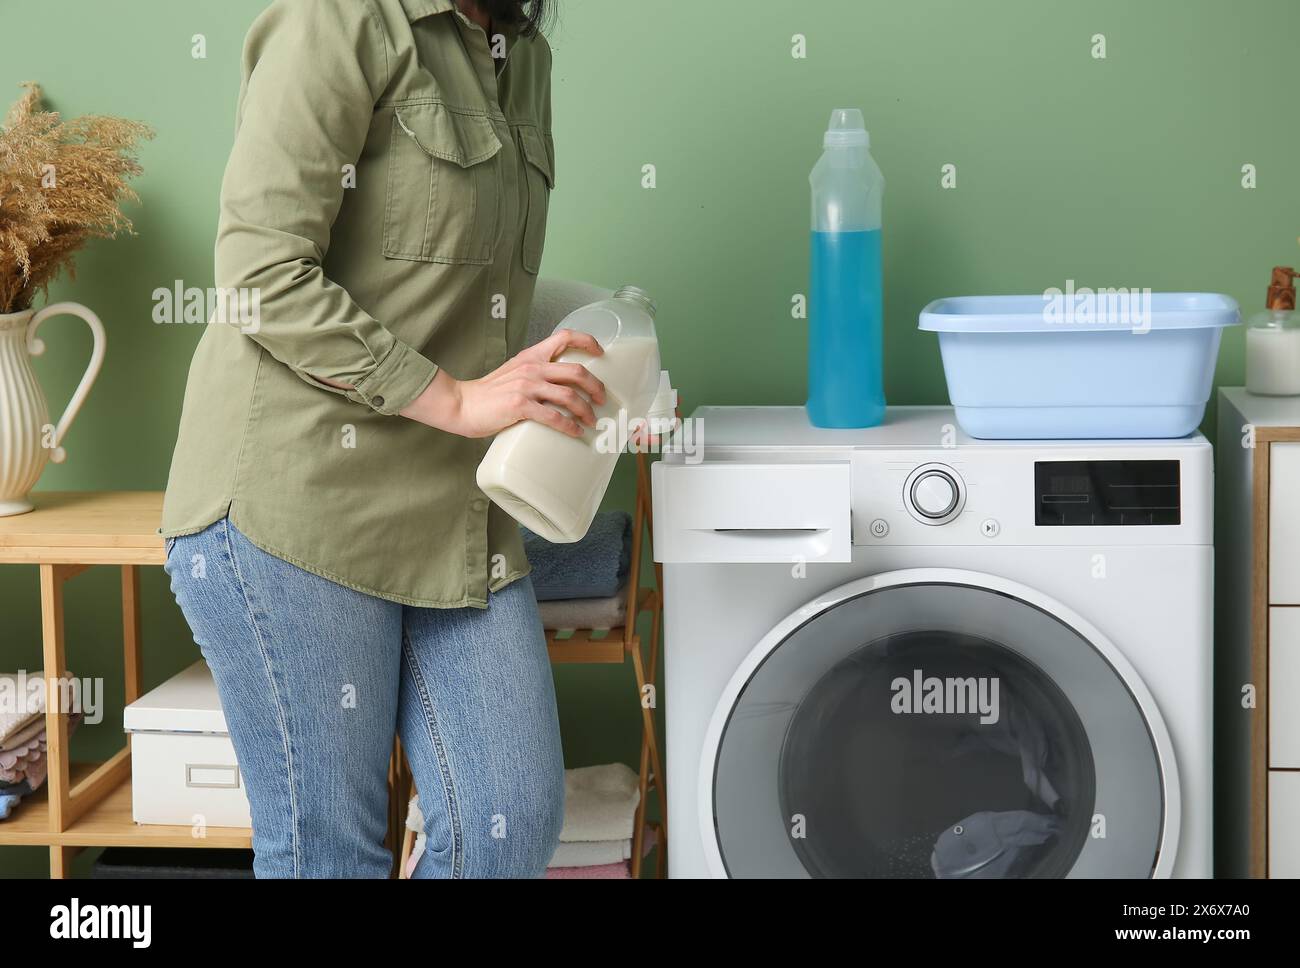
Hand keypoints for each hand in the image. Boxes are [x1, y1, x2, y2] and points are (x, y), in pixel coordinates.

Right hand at [402, 329, 606, 437]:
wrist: (462, 404)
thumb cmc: (489, 394)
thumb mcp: (514, 372)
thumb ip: (535, 374)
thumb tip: (561, 387)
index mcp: (532, 356)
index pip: (564, 336)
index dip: (587, 341)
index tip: (600, 353)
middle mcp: (532, 367)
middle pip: (576, 371)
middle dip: (596, 386)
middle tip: (601, 399)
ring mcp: (526, 386)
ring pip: (569, 395)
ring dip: (586, 410)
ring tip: (591, 421)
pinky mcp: (520, 406)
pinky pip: (553, 417)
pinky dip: (569, 426)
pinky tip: (575, 432)